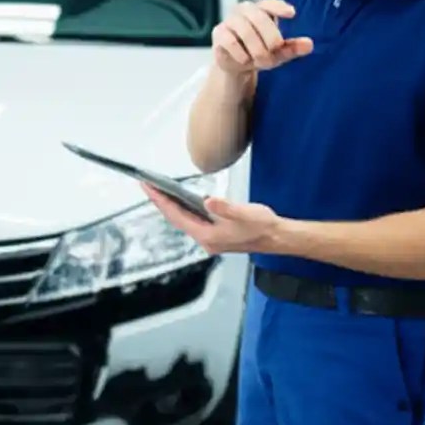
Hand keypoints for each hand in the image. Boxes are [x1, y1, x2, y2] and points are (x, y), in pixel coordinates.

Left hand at [141, 183, 286, 255]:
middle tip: (147, 185)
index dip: (161, 201)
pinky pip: (193, 221)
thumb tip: (208, 201)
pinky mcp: (216, 235)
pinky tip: (181, 201)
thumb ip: (226, 207)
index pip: (177, 216)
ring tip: (159, 191)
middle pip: (176, 219)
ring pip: (184, 220)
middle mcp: (206, 240)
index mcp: (208, 236)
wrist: (278, 238)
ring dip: (171, 206)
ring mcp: (210, 238)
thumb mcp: (245, 213)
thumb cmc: (263, 226)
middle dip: (161, 202)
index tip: (148, 187)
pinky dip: (184, 210)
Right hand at [211, 0, 313, 74]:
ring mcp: (229, 21)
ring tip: (261, 61)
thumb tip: (309, 44)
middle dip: (270, 39)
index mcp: (261, 9)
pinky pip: (231, 41)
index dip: (279, 7)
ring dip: (257, 49)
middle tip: (274, 54)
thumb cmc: (259, 51)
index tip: (292, 14)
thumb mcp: (278, 52)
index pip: (269, 3)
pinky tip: (245, 60)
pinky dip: (242, 53)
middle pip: (259, 18)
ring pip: (246, 31)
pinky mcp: (218, 34)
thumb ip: (292, 47)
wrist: (234, 65)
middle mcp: (244, 10)